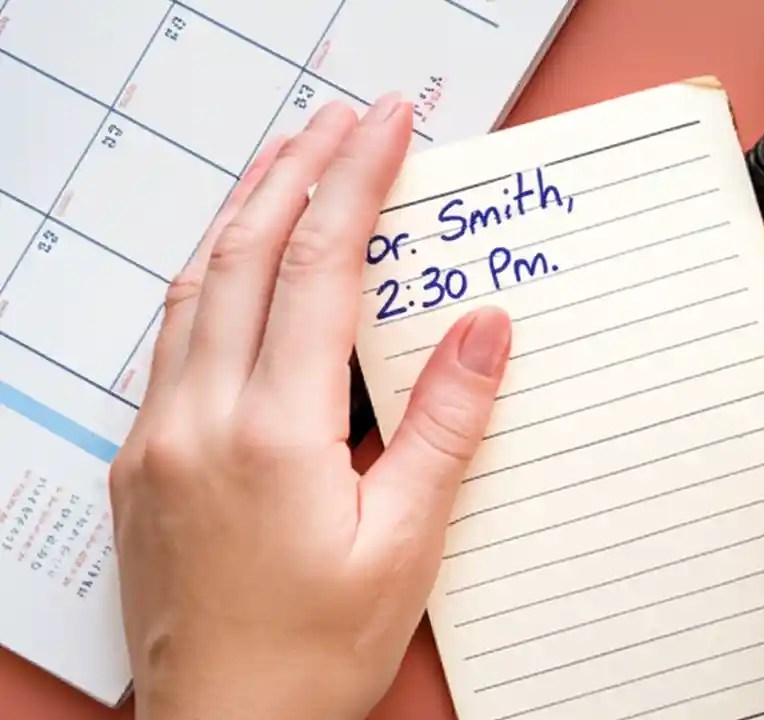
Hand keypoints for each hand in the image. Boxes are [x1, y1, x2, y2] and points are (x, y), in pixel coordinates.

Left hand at [108, 97, 511, 719]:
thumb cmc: (314, 652)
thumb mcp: (406, 544)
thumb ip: (446, 426)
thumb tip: (484, 331)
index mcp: (273, 433)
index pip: (317, 269)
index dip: (355, 183)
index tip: (387, 126)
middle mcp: (199, 417)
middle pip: (242, 253)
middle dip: (296, 171)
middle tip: (341, 119)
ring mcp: (158, 434)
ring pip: (193, 285)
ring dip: (243, 211)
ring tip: (288, 162)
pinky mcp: (142, 457)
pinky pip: (172, 335)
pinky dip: (210, 275)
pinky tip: (235, 265)